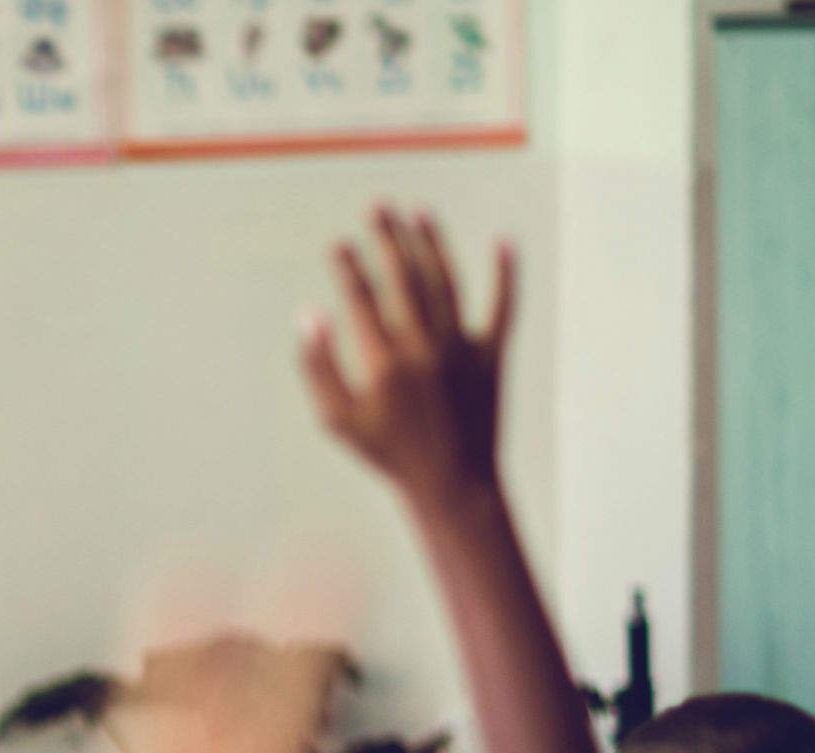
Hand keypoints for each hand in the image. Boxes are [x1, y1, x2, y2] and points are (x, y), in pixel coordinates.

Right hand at [302, 208, 512, 508]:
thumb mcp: (337, 420)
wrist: (453, 483)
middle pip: (405, 278)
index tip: (338, 242)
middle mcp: (424, 346)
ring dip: (433, 243)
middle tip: (377, 207)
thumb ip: (318, 366)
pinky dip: (505, 272)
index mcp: (383, 361)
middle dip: (389, 238)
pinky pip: (502, 306)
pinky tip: (503, 239)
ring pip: (446, 282)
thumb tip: (309, 314)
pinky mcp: (492, 355)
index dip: (349, 265)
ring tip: (419, 213)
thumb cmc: (387, 454)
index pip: (361, 298)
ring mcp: (462, 348)